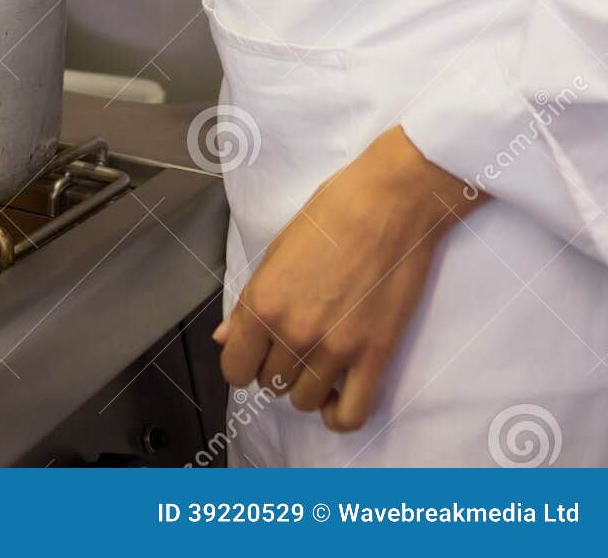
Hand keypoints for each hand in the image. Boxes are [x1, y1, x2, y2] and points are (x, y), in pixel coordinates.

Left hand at [214, 125, 484, 431]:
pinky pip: (350, 414)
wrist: (392, 201)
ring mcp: (335, 348)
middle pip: (270, 384)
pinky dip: (339, 414)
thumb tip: (224, 338)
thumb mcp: (278, 249)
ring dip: (307, 385)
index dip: (243, 363)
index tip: (257, 352)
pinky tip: (338, 393)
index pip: (234, 368)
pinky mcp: (374, 355)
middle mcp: (293, 331)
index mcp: (263, 302)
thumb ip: (250, 302)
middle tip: (295, 342)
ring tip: (319, 360)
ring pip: (304, 401)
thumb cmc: (334, 212)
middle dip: (277, 367)